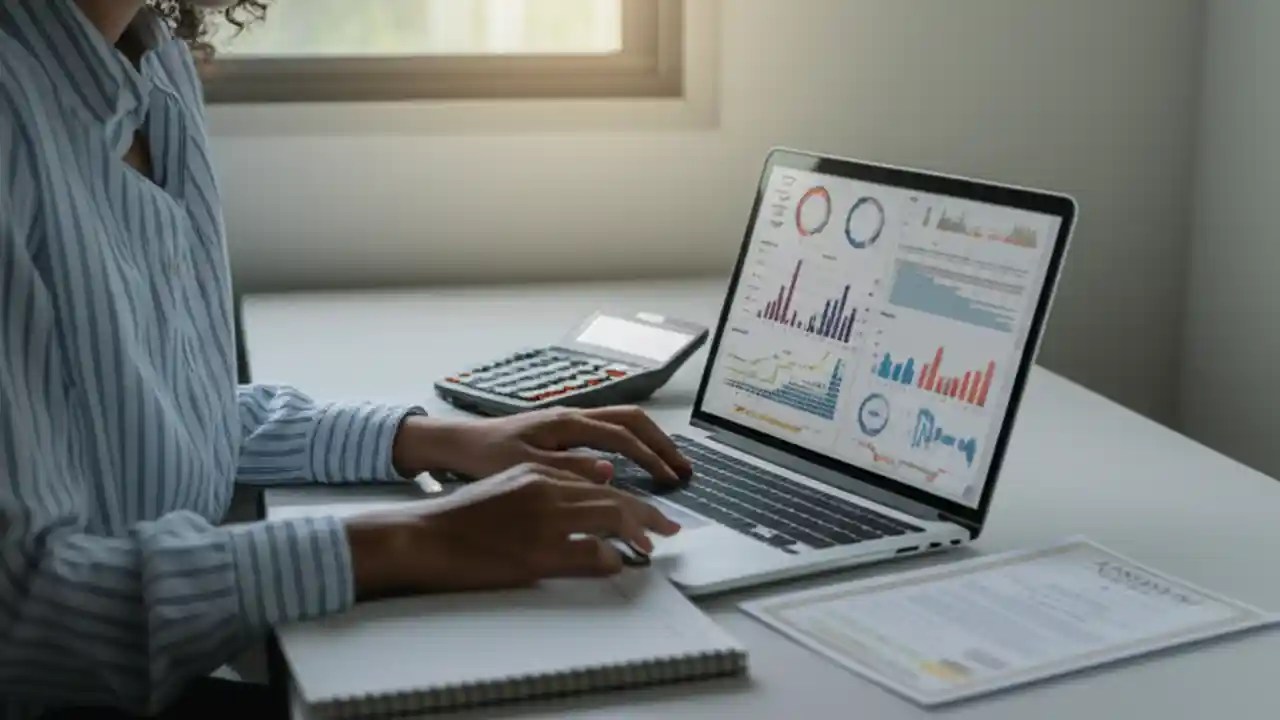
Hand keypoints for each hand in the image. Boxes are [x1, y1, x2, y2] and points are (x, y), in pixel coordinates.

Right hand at [344, 463, 680, 598]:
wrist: (425, 536)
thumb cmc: (461, 519)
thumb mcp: (507, 488)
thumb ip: (545, 486)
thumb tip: (588, 493)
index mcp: (537, 469)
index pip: (598, 478)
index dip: (627, 495)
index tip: (645, 511)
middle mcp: (545, 486)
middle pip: (613, 496)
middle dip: (647, 512)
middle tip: (670, 527)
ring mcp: (543, 518)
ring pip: (610, 517)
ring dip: (637, 532)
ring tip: (653, 545)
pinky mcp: (538, 550)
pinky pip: (590, 553)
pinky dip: (608, 559)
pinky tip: (614, 565)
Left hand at [392, 406, 692, 484]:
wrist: (461, 442)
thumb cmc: (489, 456)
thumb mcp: (526, 468)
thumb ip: (568, 469)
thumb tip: (609, 470)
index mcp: (568, 423)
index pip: (623, 436)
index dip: (650, 458)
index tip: (670, 481)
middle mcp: (574, 414)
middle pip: (633, 419)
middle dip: (662, 443)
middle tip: (684, 470)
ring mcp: (571, 418)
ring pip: (624, 421)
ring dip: (650, 441)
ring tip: (669, 465)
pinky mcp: (566, 428)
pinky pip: (611, 428)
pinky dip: (633, 442)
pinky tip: (637, 461)